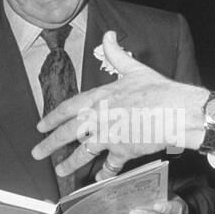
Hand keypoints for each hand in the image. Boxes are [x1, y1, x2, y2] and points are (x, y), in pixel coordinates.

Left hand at [33, 31, 206, 176]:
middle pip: (67, 134)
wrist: (177, 112)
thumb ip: (117, 54)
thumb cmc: (159, 90)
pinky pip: (109, 165)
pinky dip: (104, 172)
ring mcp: (108, 137)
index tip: (41, 125)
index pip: (68, 108)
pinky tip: (99, 177)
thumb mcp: (135, 69)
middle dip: (49, 144)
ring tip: (61, 171)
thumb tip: (109, 36)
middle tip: (37, 153)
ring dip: (70, 164)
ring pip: (83, 153)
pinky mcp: (122, 151)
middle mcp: (99, 118)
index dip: (52, 118)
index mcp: (99, 97)